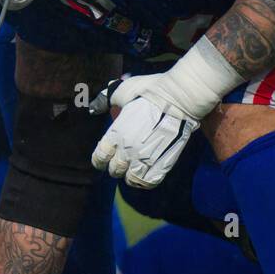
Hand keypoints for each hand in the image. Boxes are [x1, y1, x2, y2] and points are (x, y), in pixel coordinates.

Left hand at [92, 73, 197, 188]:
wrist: (181, 98)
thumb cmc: (150, 91)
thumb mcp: (122, 91)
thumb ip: (105, 100)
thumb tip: (93, 108)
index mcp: (115, 135)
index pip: (100, 157)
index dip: (99, 160)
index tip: (102, 160)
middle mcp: (128, 151)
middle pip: (115, 170)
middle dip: (115, 167)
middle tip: (120, 162)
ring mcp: (146, 159)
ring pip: (131, 179)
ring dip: (130, 176)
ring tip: (132, 171)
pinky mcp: (164, 163)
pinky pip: (150, 181)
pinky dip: (145, 182)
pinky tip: (146, 175)